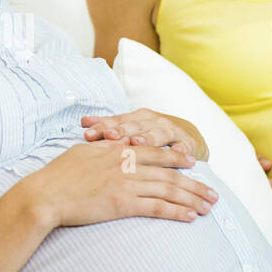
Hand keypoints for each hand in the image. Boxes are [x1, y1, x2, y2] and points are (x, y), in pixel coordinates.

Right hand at [30, 138, 218, 229]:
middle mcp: (127, 163)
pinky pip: (157, 207)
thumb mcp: (81, 152)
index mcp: (117, 149)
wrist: (45, 193)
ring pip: (169, 189)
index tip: (191, 162)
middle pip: (169, 172)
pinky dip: (176, 212)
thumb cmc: (57, 175)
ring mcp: (126, 183)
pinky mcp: (123, 203)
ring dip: (192, 199)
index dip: (176, 157)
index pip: (154, 151)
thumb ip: (102, 149)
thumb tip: (112, 145)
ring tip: (208, 207)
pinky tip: (190, 217)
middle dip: (194, 183)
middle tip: (212, 193)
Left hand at [81, 108, 207, 159]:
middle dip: (121, 131)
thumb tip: (83, 122)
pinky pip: (184, 147)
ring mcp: (172, 131)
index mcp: (137, 118)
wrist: (187, 137)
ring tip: (137, 142)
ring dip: (147, 138)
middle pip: (135, 126)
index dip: (102, 127)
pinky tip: (175, 153)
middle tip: (109, 136)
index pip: (117, 122)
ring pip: (158, 134)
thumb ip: (108, 127)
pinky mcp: (188, 143)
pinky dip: (180, 150)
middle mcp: (153, 121)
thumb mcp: (130, 130)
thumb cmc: (151, 136)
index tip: (88, 135)